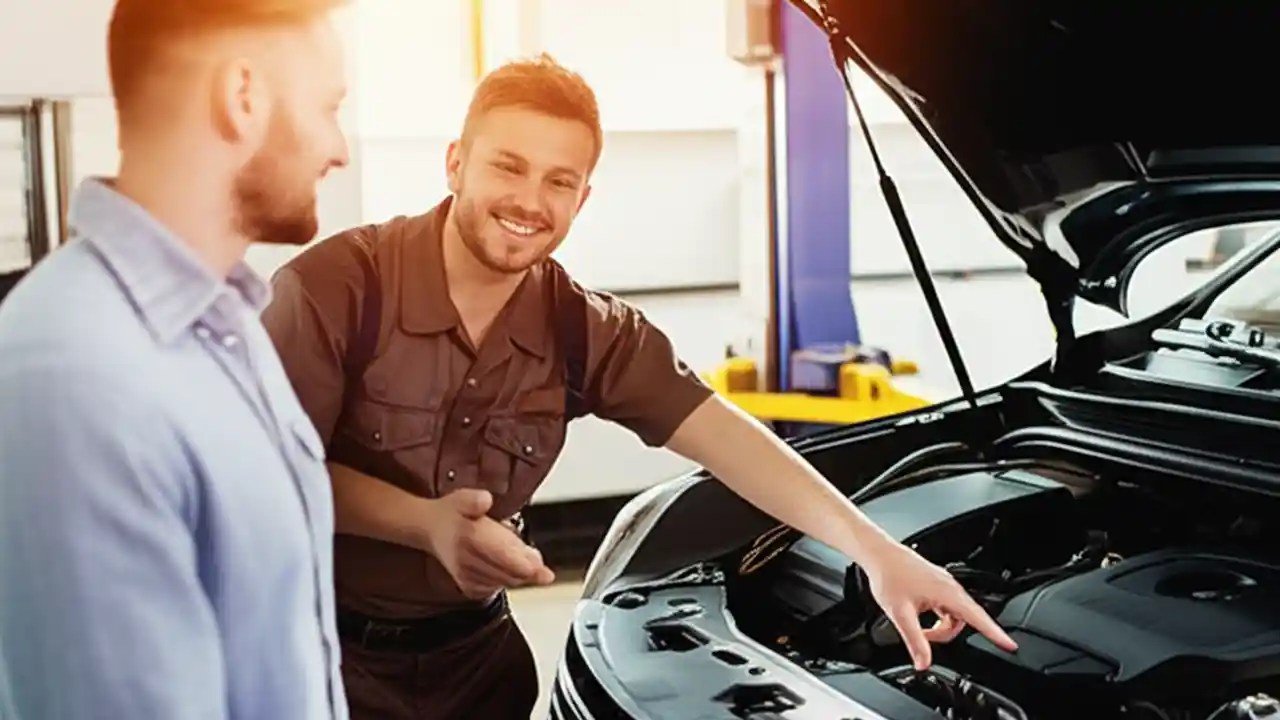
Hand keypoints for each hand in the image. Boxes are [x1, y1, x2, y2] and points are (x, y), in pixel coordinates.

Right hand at [424, 489, 554, 598]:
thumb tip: (485, 500)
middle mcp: (467, 562)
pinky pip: (498, 587)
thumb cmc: (452, 513)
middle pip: (512, 574)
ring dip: (519, 572)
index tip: (543, 568)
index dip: (529, 565)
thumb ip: (475, 500)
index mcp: (469, 537)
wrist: (430, 529)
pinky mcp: (469, 588)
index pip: (506, 558)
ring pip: (507, 582)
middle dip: (529, 566)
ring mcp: (467, 577)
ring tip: (513, 552)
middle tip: (533, 555)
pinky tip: (502, 564)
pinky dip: (507, 578)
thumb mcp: (462, 497)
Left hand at [861, 540, 1017, 669]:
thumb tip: (923, 662)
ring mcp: (944, 585)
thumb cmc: (889, 576)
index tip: (1010, 644)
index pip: (978, 618)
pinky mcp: (936, 584)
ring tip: (915, 626)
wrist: (878, 554)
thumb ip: (914, 640)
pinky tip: (918, 615)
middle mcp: (950, 588)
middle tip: (922, 638)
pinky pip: (945, 607)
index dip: (995, 633)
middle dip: (946, 634)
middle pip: (963, 621)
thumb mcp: (900, 613)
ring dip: (938, 626)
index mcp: (948, 593)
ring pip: (953, 615)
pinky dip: (935, 617)